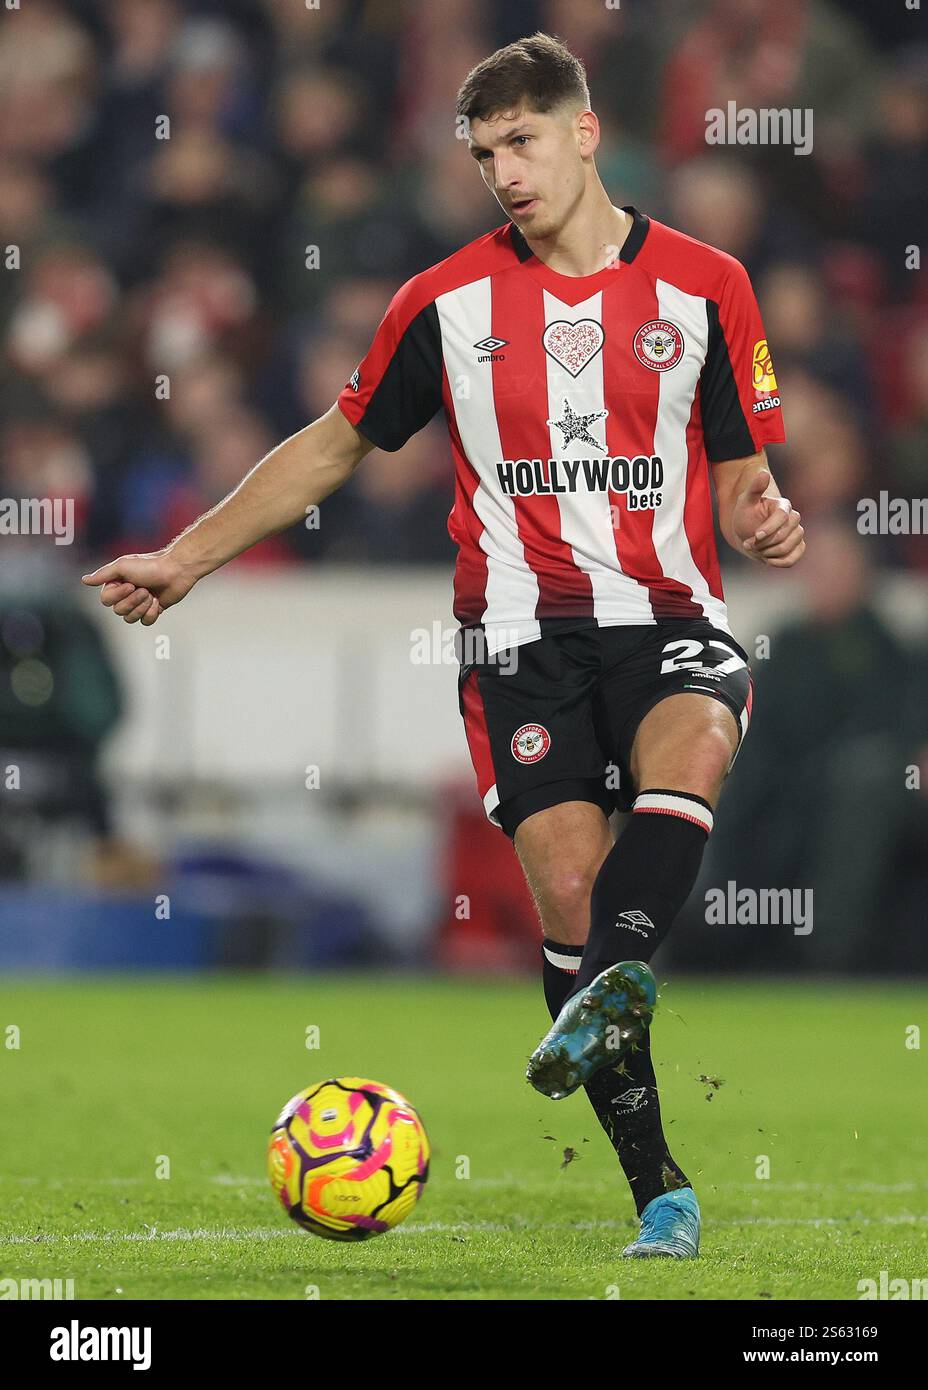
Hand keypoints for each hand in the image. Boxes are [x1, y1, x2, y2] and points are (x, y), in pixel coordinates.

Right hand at [81, 549, 197, 624]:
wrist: (176, 570)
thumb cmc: (150, 565)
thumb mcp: (123, 566)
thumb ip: (103, 574)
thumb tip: (84, 580)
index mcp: (116, 583)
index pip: (105, 600)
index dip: (118, 595)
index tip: (131, 583)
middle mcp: (125, 594)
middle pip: (118, 611)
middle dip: (133, 601)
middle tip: (145, 588)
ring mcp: (139, 603)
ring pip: (130, 619)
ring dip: (142, 607)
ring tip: (151, 594)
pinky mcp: (152, 610)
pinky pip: (145, 622)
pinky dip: (152, 613)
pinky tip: (157, 601)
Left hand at [732, 468, 804, 567]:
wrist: (746, 531)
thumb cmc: (745, 514)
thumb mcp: (745, 501)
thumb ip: (754, 488)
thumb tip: (763, 472)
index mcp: (784, 506)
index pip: (783, 517)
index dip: (769, 529)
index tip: (754, 536)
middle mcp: (794, 519)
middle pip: (785, 536)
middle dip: (764, 543)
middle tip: (749, 543)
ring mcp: (797, 534)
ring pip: (788, 548)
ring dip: (768, 553)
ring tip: (756, 550)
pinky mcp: (797, 548)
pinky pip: (793, 559)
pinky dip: (779, 562)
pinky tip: (767, 559)